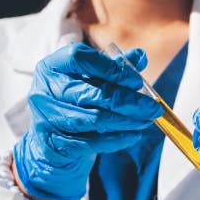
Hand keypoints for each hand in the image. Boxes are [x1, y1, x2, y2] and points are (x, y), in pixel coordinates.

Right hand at [13, 43, 160, 199]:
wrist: (52, 139)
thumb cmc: (75, 102)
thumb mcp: (91, 79)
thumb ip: (114, 66)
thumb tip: (141, 56)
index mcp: (53, 65)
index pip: (80, 58)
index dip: (111, 68)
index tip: (137, 80)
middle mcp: (45, 89)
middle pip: (92, 93)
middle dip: (128, 101)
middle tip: (153, 108)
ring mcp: (47, 117)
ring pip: (93, 119)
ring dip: (125, 121)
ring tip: (146, 121)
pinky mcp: (54, 142)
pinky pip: (91, 142)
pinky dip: (116, 140)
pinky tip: (133, 136)